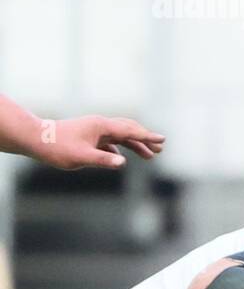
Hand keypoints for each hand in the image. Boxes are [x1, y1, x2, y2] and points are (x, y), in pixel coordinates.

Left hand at [37, 116, 164, 169]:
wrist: (36, 139)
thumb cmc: (58, 148)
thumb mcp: (81, 157)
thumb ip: (103, 160)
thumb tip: (123, 163)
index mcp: (101, 126)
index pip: (130, 130)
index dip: (147, 136)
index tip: (162, 140)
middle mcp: (100, 125)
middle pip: (129, 129)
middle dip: (145, 139)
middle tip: (160, 147)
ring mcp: (94, 130)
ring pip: (120, 135)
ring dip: (135, 144)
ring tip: (149, 155)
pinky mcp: (88, 136)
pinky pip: (110, 141)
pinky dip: (120, 147)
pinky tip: (122, 157)